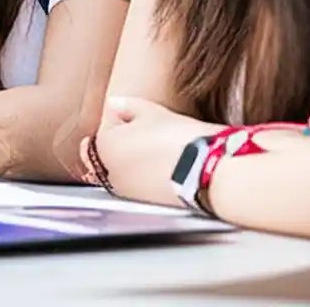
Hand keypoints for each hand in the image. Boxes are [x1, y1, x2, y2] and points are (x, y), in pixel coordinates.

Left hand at [81, 97, 218, 205]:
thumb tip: (114, 104)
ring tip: (162, 152)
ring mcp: (125, 190)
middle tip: (150, 135)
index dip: (125, 118)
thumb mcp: (152, 111)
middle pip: (112, 150)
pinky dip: (147, 177)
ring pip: (124, 169)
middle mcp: (108, 171)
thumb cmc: (177, 139)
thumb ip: (127, 106)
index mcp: (104, 144)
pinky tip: (166, 170)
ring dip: (136, 161)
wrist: (204, 173)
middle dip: (126, 142)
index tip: (142, 117)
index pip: (109, 125)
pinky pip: (138, 185)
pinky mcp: (143, 204)